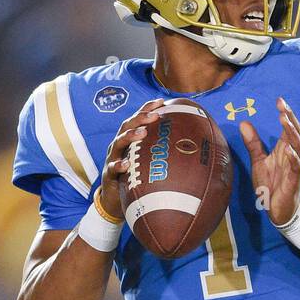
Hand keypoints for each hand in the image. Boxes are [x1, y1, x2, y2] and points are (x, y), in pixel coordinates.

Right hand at [97, 98, 166, 218]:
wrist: (115, 198)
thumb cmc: (135, 175)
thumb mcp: (147, 161)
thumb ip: (161, 152)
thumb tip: (190, 145)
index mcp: (129, 139)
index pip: (137, 120)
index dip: (147, 109)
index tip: (161, 101)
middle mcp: (120, 145)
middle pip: (127, 126)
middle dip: (140, 118)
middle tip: (155, 115)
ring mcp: (113, 158)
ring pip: (118, 143)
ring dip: (130, 136)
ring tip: (143, 132)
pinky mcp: (109, 174)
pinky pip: (113, 168)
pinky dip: (119, 164)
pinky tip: (126, 164)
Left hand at [239, 97, 299, 225]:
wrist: (278, 210)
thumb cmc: (271, 184)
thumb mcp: (258, 161)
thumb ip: (253, 143)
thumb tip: (244, 123)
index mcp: (284, 149)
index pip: (288, 127)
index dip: (285, 113)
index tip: (279, 100)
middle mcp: (291, 155)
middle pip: (295, 132)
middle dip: (290, 118)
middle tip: (282, 105)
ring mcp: (294, 166)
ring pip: (298, 146)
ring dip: (291, 133)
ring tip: (284, 120)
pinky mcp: (294, 180)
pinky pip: (297, 167)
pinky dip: (293, 158)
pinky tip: (288, 150)